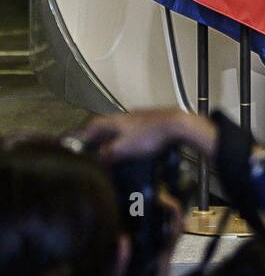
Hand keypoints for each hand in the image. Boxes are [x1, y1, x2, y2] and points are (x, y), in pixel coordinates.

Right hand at [81, 108, 216, 162]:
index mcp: (116, 121)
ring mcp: (138, 118)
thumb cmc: (151, 135)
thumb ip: (109, 153)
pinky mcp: (149, 123)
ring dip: (111, 138)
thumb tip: (96, 158)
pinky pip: (131, 131)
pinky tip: (129, 148)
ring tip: (108, 152)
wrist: (177, 126)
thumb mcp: (125, 148)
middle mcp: (125, 117)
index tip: (74, 142)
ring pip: (118, 128)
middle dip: (97, 137)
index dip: (82, 134)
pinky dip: (125, 139)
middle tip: (91, 149)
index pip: (93, 125)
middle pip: (105, 126)